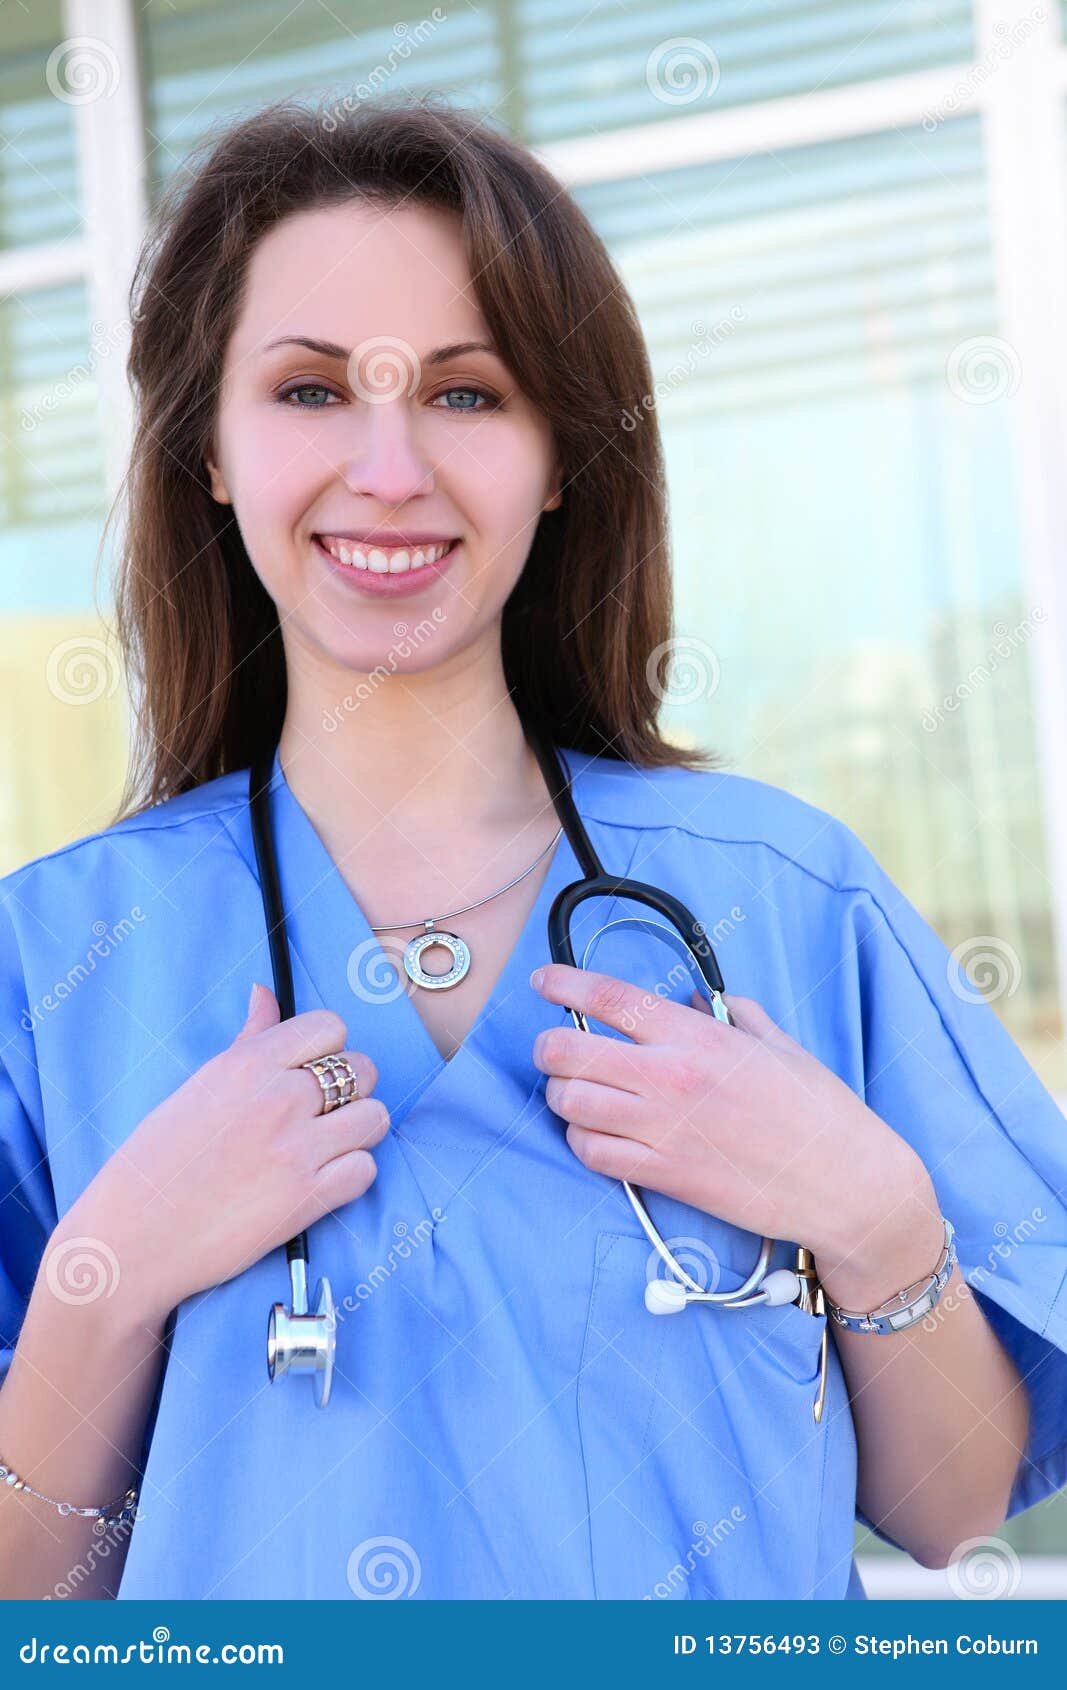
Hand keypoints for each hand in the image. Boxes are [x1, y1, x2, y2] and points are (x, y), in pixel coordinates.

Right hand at [61, 984, 389, 1321]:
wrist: (133, 1238)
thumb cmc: (155, 1161)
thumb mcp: (198, 1086)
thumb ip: (247, 1040)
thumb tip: (265, 994)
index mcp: (247, 1064)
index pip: (330, 1026)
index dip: (327, 1049)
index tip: (310, 1070)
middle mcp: (278, 1098)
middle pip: (363, 1069)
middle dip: (351, 1088)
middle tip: (321, 1113)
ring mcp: (297, 1149)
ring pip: (375, 1118)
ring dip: (357, 1132)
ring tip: (325, 1146)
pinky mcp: (307, 1199)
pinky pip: (366, 1170)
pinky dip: (350, 1176)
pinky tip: (321, 1180)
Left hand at [530, 963, 937, 1295]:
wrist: (845, 1184)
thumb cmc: (819, 1111)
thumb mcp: (778, 1045)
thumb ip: (732, 1013)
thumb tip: (693, 999)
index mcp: (698, 1038)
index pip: (610, 999)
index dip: (564, 984)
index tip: (542, 981)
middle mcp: (670, 1078)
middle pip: (568, 1050)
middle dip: (549, 1046)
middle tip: (554, 1048)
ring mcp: (662, 1130)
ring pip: (570, 1103)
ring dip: (562, 1095)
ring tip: (576, 1093)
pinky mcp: (663, 1176)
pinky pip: (591, 1153)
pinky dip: (581, 1140)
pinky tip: (594, 1133)